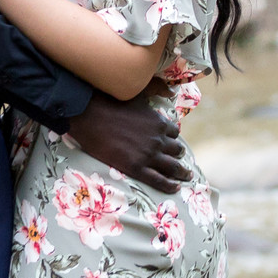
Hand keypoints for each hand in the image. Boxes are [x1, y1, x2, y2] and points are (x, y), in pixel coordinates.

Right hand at [65, 83, 187, 192]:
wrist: (91, 117)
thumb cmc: (111, 102)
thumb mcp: (138, 92)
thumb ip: (157, 89)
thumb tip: (172, 90)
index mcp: (160, 123)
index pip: (174, 133)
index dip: (172, 138)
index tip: (171, 142)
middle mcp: (158, 140)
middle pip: (176, 150)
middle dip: (178, 155)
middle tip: (180, 160)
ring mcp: (148, 155)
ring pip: (172, 167)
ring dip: (181, 172)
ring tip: (186, 176)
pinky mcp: (136, 168)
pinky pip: (159, 180)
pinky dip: (170, 186)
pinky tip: (175, 188)